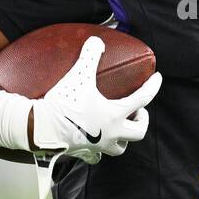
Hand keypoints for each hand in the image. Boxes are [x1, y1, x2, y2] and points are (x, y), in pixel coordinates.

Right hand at [31, 36, 161, 163]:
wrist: (40, 127)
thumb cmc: (63, 103)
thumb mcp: (79, 75)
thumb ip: (89, 56)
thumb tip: (96, 41)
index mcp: (115, 114)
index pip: (142, 99)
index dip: (152, 86)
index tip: (157, 78)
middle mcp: (111, 133)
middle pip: (138, 132)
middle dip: (142, 121)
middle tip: (137, 111)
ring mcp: (98, 146)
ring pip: (120, 147)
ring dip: (124, 137)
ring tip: (119, 126)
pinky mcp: (83, 152)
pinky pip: (96, 156)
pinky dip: (99, 150)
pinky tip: (94, 140)